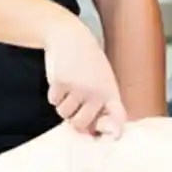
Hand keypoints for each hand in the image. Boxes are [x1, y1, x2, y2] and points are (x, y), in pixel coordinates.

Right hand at [43, 19, 126, 137]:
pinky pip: (53, 101)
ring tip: (69, 88)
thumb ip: (99, 105)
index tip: (105, 134)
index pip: (118, 118)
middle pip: (80, 124)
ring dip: (63, 105)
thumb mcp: (101, 80)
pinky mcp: (61, 83)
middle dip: (73, 119)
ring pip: (64, 114)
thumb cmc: (88, 63)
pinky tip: (61, 79)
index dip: (111, 130)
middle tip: (74, 105)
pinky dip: (54, 94)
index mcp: (111, 92)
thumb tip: (89, 133)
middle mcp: (96, 92)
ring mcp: (78, 88)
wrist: (71, 37)